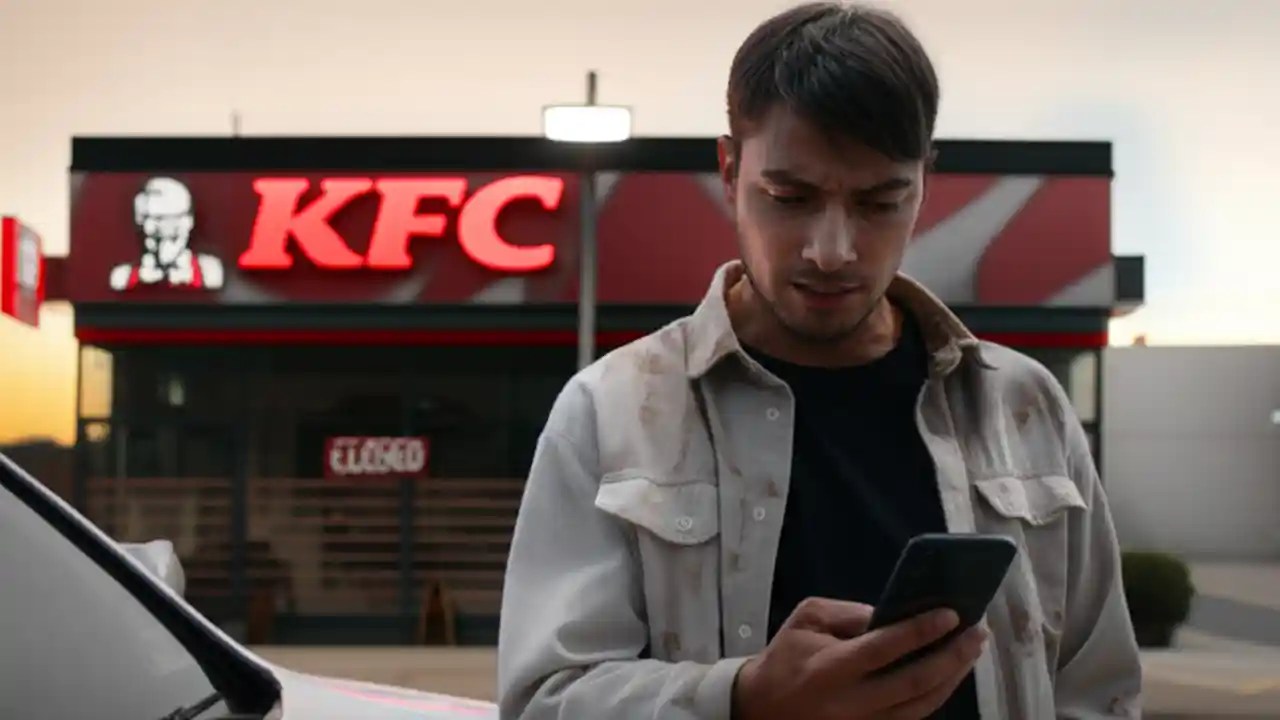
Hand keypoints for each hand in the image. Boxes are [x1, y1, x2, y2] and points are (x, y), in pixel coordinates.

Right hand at [732, 597, 987, 719]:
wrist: (762, 707)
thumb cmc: (786, 656)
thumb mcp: (807, 618)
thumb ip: (850, 614)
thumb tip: (896, 614)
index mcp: (830, 668)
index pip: (884, 648)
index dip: (921, 631)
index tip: (950, 614)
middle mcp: (851, 703)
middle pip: (914, 682)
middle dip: (952, 656)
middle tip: (977, 632)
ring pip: (922, 706)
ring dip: (952, 677)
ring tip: (971, 651)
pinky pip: (913, 717)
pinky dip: (936, 695)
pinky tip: (949, 674)